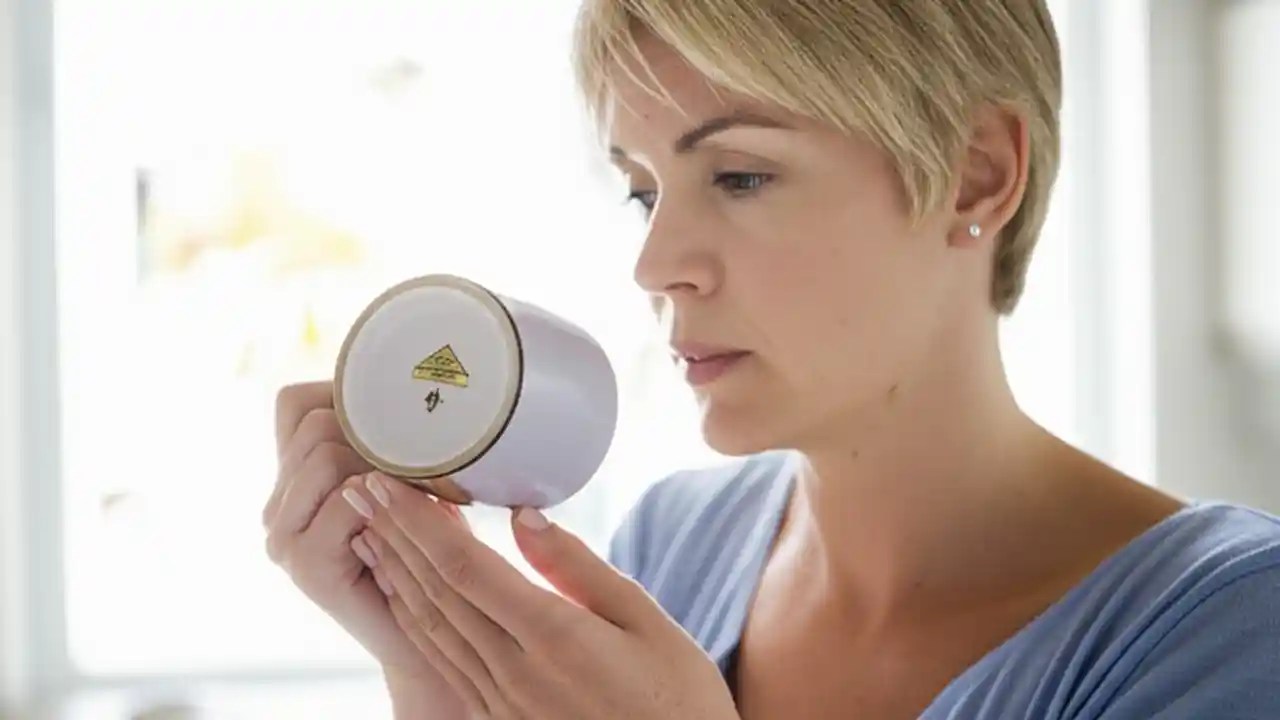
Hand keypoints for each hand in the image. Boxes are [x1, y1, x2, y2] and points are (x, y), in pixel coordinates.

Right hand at [263, 382, 465, 714]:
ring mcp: (284, 536)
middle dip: (380, 434)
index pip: (294, 401)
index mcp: (292, 479)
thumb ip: (391, 440)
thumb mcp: (407, 479)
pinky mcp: (305, 564)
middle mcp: (278, 506)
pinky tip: (415, 518)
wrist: (432, 639)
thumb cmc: (431, 550)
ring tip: (423, 493)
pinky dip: (391, 497)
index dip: (348, 397)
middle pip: (316, 421)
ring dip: (387, 463)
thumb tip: (417, 381)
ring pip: (326, 450)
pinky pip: (347, 495)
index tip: (401, 426)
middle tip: (426, 470)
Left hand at [346, 472, 739, 719]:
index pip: (465, 568)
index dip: (418, 522)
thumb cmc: (678, 699)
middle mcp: (514, 672)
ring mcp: (500, 701)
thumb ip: (580, 569)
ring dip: (392, 573)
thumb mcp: (648, 623)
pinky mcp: (498, 718)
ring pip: (429, 627)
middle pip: (435, 592)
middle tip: (360, 486)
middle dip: (394, 535)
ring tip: (366, 528)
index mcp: (554, 637)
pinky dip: (413, 618)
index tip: (388, 480)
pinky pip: (441, 661)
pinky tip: (401, 592)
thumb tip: (525, 516)